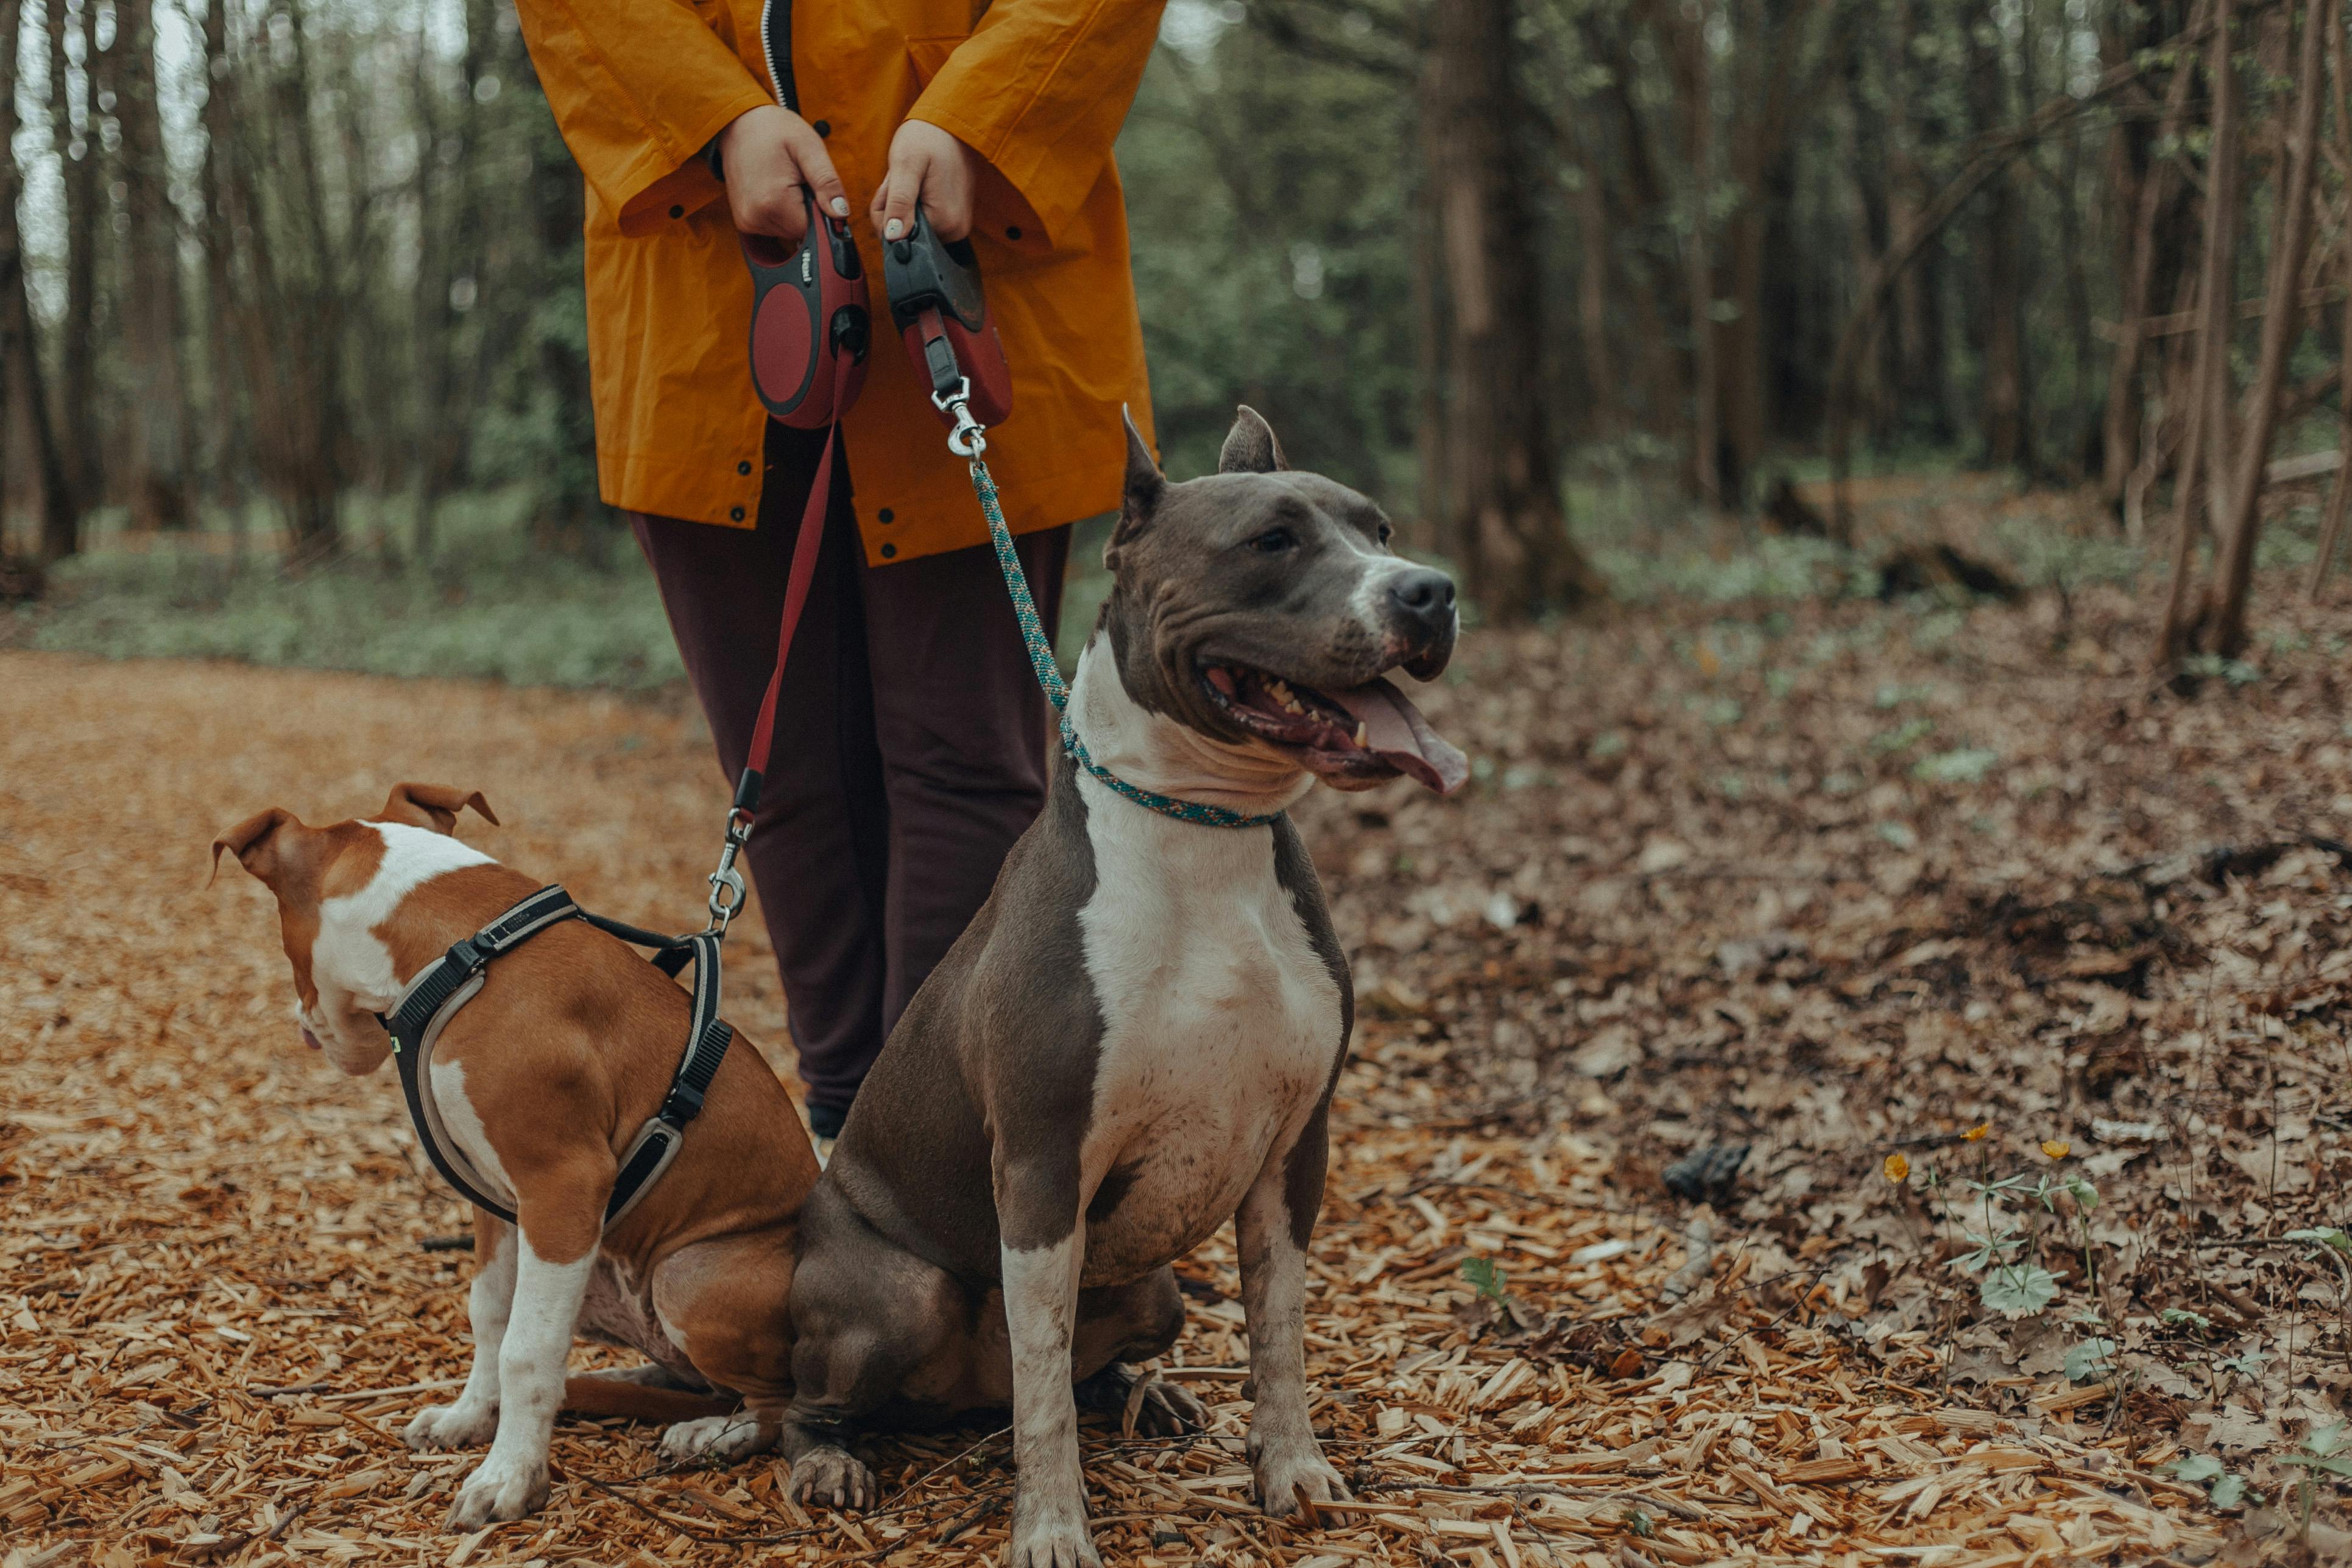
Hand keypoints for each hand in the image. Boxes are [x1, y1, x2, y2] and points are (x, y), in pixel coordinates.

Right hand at [718, 104, 848, 243]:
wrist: (739, 124)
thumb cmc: (775, 130)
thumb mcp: (809, 147)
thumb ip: (827, 181)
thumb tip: (841, 213)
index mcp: (773, 202)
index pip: (814, 229)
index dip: (821, 210)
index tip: (812, 186)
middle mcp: (756, 218)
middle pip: (801, 233)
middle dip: (807, 210)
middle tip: (797, 179)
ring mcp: (747, 222)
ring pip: (789, 231)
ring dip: (794, 212)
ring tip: (783, 181)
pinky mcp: (744, 222)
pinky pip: (775, 227)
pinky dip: (781, 213)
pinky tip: (774, 189)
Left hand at [870, 119, 977, 243]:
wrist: (949, 125)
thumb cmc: (926, 138)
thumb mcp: (905, 165)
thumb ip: (899, 202)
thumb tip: (893, 237)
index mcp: (944, 222)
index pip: (896, 236)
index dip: (885, 210)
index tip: (892, 184)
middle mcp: (955, 231)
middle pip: (904, 234)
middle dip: (893, 207)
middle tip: (900, 179)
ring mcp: (957, 227)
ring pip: (911, 227)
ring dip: (902, 204)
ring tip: (911, 178)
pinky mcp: (955, 219)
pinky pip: (923, 221)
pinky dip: (914, 203)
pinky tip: (920, 183)